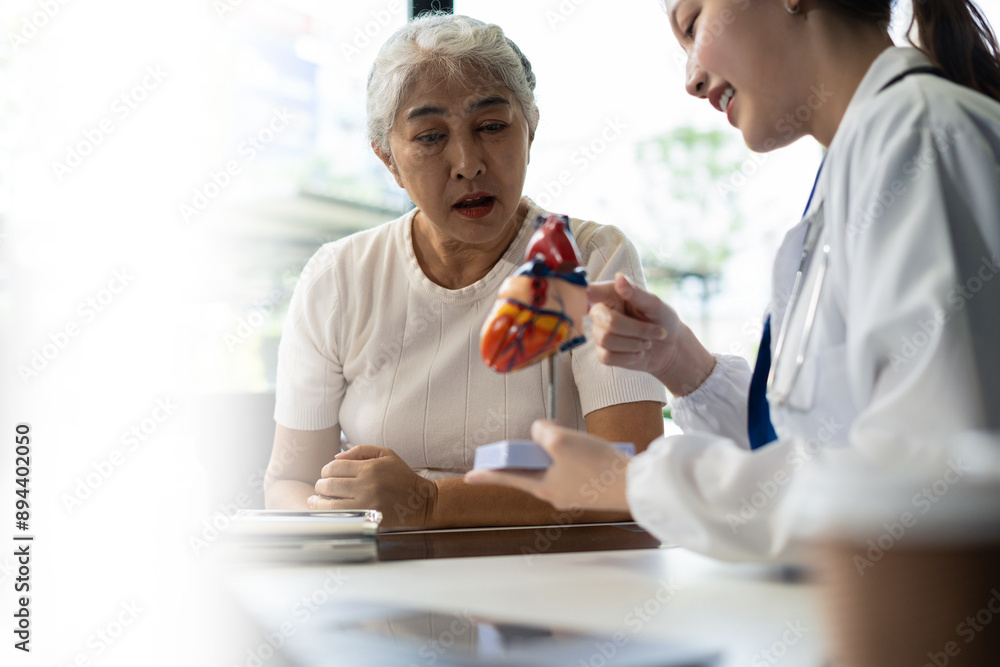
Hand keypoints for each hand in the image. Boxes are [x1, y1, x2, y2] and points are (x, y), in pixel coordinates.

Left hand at [309, 445, 437, 528]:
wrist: (419, 501)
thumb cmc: (401, 476)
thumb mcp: (385, 454)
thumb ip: (359, 451)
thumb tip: (335, 457)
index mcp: (369, 468)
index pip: (334, 468)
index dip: (325, 471)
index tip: (327, 474)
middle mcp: (366, 485)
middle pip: (328, 485)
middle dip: (320, 485)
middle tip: (321, 487)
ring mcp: (367, 503)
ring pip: (330, 503)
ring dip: (318, 501)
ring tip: (317, 499)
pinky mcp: (368, 518)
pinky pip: (340, 516)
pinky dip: (329, 513)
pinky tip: (327, 509)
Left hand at [463, 420, 630, 511]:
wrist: (634, 485)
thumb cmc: (597, 466)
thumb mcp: (560, 440)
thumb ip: (542, 432)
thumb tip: (541, 432)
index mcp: (543, 487)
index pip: (507, 478)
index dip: (487, 474)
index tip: (470, 476)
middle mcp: (555, 493)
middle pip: (533, 468)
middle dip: (535, 450)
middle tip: (542, 436)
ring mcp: (573, 492)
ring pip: (554, 465)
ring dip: (558, 449)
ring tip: (574, 438)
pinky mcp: (590, 488)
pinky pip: (573, 467)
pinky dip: (575, 453)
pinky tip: (589, 446)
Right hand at [588, 273, 713, 395]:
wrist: (670, 347)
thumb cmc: (663, 319)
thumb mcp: (655, 304)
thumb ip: (636, 293)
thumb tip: (619, 277)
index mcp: (611, 294)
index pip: (590, 292)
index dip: (582, 293)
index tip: (583, 294)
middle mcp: (601, 312)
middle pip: (607, 322)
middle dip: (636, 330)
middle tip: (656, 332)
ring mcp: (599, 333)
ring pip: (607, 340)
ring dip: (635, 344)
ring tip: (648, 342)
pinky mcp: (603, 353)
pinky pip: (607, 356)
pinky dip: (628, 356)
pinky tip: (638, 352)